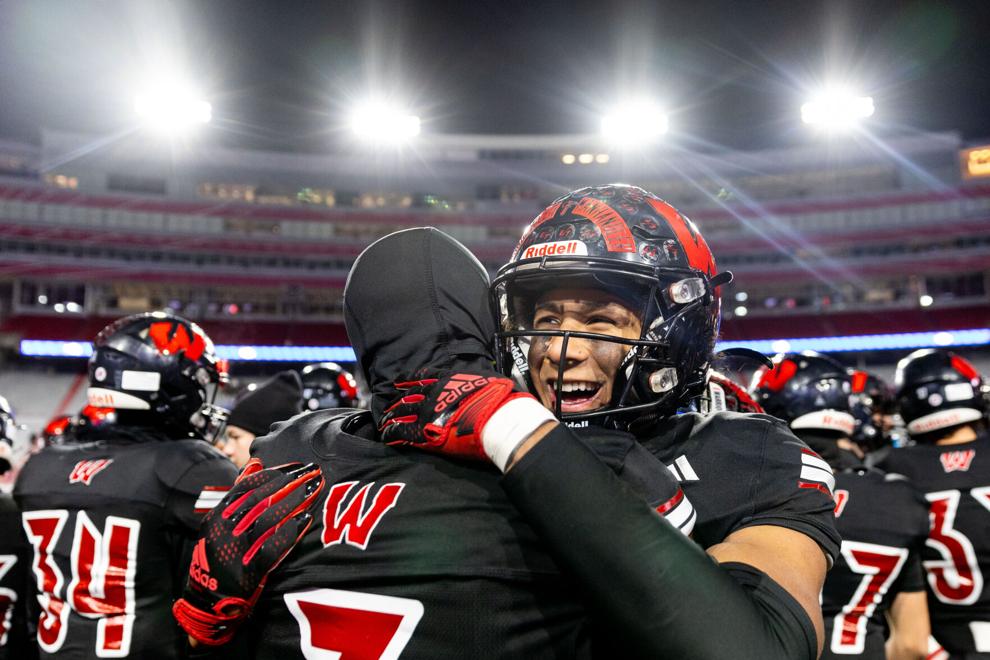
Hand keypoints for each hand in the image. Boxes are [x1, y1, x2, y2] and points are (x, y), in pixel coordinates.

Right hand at [173, 459, 323, 645]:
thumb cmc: (218, 556)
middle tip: (312, 471)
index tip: (296, 465)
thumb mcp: (219, 523)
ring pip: (268, 518)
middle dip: (290, 482)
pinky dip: (290, 531)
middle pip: (261, 499)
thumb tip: (256, 464)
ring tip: (314, 489)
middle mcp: (225, 530)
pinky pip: (273, 546)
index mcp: (218, 516)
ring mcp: (237, 550)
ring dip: (294, 501)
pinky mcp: (249, 570)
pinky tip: (306, 519)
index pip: (248, 487)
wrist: (207, 600)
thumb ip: (237, 495)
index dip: (274, 474)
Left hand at [379, 372, 531, 459]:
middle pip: (408, 397)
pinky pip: (402, 432)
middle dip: (396, 403)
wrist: (497, 418)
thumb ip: (474, 382)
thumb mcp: (485, 380)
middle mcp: (433, 393)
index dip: (407, 380)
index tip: (397, 383)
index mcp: (447, 380)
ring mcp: (427, 412)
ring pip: (401, 414)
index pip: (421, 377)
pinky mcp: (426, 432)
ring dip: (391, 418)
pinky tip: (387, 437)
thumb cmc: (497, 398)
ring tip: (384, 423)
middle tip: (388, 408)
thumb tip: (482, 383)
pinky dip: (392, 434)